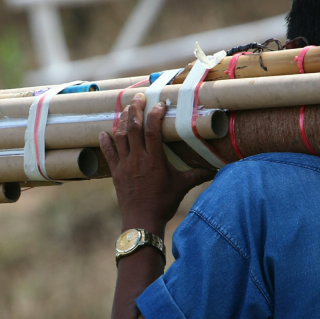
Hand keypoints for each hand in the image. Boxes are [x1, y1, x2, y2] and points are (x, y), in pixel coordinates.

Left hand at [99, 94, 215, 234]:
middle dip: (135, 110)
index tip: (159, 105)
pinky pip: (108, 153)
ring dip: (122, 121)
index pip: (153, 131)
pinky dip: (105, 142)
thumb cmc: (163, 204)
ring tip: (126, 109)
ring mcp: (124, 165)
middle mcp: (138, 159)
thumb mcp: (182, 187)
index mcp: (155, 161)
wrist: (141, 221)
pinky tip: (103, 132)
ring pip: (119, 137)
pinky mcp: (115, 173)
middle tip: (138, 98)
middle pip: (133, 128)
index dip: (155, 115)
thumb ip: (198, 175)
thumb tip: (217, 169)